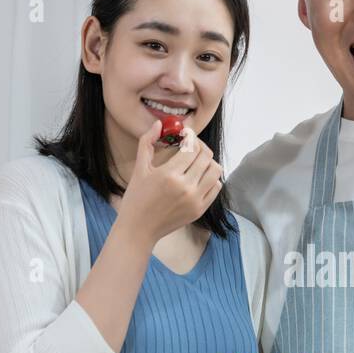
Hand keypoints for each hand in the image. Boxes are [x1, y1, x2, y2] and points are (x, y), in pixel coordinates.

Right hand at [117, 121, 221, 242]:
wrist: (139, 229)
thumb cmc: (136, 198)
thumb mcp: (139, 168)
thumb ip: (147, 142)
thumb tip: (159, 123)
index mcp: (169, 174)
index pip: (191, 147)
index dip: (190, 136)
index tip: (185, 134)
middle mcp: (185, 187)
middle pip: (206, 156)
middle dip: (199, 146)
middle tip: (191, 146)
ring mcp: (195, 200)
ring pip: (215, 170)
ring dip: (208, 161)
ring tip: (196, 161)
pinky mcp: (200, 209)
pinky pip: (216, 187)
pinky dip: (211, 178)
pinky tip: (199, 176)